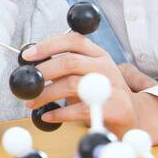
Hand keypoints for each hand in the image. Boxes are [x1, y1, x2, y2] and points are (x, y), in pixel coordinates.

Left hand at [21, 33, 157, 140]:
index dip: (48, 45)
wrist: (131, 117)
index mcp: (98, 54)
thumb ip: (63, 67)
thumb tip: (30, 66)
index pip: (73, 40)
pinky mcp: (117, 108)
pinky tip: (47, 116)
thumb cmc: (99, 95)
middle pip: (70, 62)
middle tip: (26, 84)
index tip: (26, 56)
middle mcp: (106, 67)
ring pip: (73, 84)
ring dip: (46, 94)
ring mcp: (113, 87)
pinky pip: (81, 110)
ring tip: (31, 103)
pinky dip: (59, 113)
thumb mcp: (84, 76)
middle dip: (43, 72)